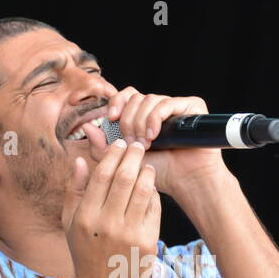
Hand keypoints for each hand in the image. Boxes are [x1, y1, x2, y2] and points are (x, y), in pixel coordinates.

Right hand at [61, 139, 160, 277]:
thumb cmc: (86, 254)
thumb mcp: (70, 225)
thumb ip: (74, 191)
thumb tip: (80, 160)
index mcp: (85, 217)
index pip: (101, 175)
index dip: (113, 155)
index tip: (120, 144)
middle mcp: (106, 224)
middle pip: (124, 177)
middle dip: (132, 156)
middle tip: (137, 145)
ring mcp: (129, 234)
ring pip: (143, 189)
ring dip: (146, 172)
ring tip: (145, 165)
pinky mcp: (147, 242)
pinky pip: (153, 208)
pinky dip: (152, 194)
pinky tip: (149, 188)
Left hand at [80, 87, 231, 198]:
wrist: (185, 181)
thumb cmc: (158, 173)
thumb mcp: (123, 162)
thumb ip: (103, 148)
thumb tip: (86, 126)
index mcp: (143, 115)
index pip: (126, 96)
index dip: (116, 102)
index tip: (110, 118)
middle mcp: (159, 107)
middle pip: (134, 97)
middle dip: (128, 120)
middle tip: (131, 143)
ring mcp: (176, 106)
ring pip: (148, 99)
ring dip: (141, 122)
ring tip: (145, 144)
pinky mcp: (192, 107)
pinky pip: (166, 103)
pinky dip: (155, 118)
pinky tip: (154, 135)